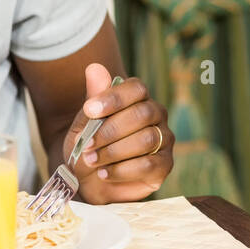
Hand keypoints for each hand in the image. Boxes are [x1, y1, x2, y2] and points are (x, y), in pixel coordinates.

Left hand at [64, 64, 172, 203]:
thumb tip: (94, 68)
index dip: (114, 98)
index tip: (89, 110)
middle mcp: (156, 115)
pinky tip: (104, 173)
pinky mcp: (165, 165)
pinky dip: (122, 170)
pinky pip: (149, 165)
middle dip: (110, 131)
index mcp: (138, 98)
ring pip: (146, 140)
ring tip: (92, 160)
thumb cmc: (89, 145)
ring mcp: (164, 140)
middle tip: (86, 145)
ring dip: (114, 152)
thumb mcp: (84, 122)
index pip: (136, 88)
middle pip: (142, 114)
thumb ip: (93, 97)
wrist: (89, 180)